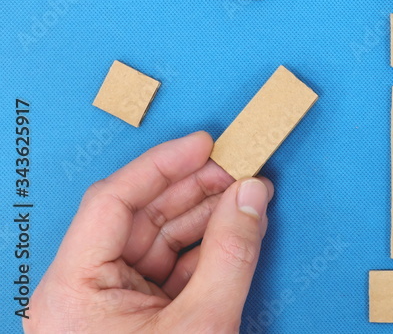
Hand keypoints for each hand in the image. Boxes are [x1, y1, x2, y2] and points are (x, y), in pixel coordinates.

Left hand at [27, 131, 272, 332]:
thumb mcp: (204, 322)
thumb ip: (232, 250)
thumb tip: (252, 194)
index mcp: (72, 290)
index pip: (112, 202)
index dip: (162, 165)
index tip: (206, 144)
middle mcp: (80, 292)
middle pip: (138, 218)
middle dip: (193, 190)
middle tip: (240, 168)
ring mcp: (106, 308)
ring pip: (156, 242)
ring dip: (204, 217)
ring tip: (247, 196)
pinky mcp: (132, 322)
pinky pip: (167, 270)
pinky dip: (203, 250)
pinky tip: (235, 230)